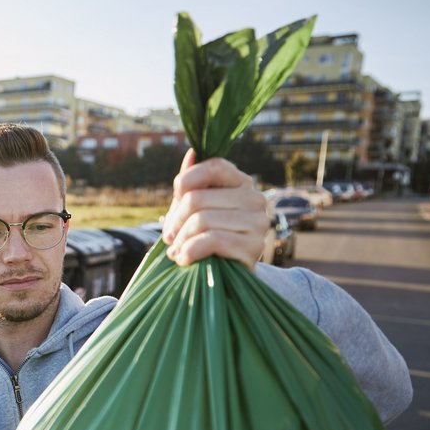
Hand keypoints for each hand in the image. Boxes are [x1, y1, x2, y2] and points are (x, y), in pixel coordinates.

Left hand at [162, 149, 268, 270]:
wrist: (226, 277)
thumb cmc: (206, 238)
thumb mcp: (194, 209)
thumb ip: (191, 184)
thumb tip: (192, 153)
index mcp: (242, 182)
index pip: (213, 166)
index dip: (186, 181)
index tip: (175, 204)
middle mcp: (255, 198)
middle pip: (197, 198)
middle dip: (175, 222)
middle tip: (170, 238)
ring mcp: (258, 222)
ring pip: (202, 220)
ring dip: (181, 241)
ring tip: (176, 252)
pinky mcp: (254, 247)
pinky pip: (211, 241)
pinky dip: (190, 251)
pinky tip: (184, 259)